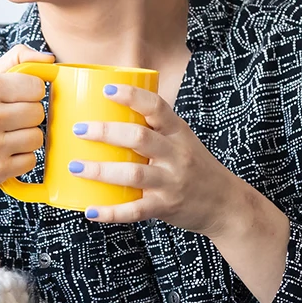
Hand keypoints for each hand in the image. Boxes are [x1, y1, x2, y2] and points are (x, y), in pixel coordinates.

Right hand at [0, 44, 53, 188]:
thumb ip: (16, 60)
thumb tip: (49, 60)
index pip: (36, 87)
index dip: (29, 92)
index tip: (17, 97)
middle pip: (38, 113)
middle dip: (27, 115)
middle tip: (8, 118)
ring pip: (37, 137)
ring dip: (25, 137)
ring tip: (5, 135)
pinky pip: (31, 161)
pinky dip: (21, 157)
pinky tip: (3, 152)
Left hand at [67, 83, 244, 237]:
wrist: (227, 204)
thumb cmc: (195, 167)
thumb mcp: (181, 141)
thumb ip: (153, 129)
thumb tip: (107, 112)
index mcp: (178, 132)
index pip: (157, 107)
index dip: (132, 96)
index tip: (107, 90)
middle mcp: (176, 155)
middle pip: (139, 138)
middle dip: (105, 132)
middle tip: (78, 129)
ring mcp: (171, 182)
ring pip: (133, 174)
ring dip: (101, 170)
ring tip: (75, 167)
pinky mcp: (166, 207)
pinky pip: (135, 211)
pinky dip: (111, 212)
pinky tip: (90, 210)